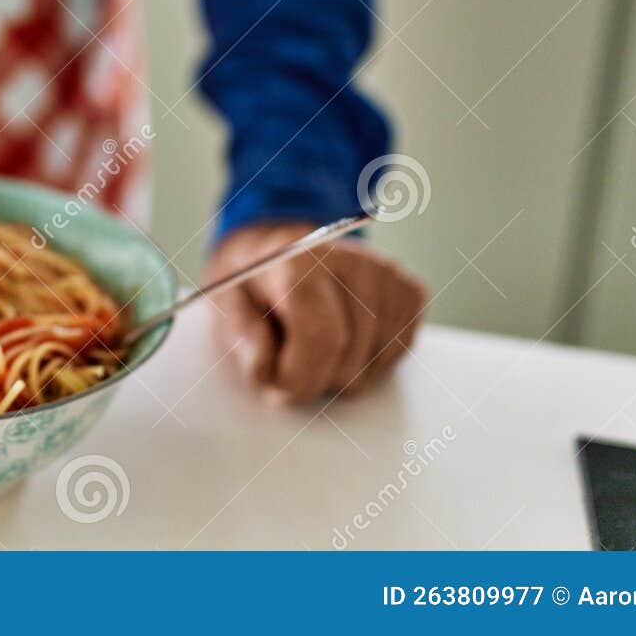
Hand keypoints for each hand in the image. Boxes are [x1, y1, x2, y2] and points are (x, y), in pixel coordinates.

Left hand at [208, 221, 425, 403]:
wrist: (283, 248)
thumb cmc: (254, 281)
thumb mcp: (226, 303)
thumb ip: (243, 337)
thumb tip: (264, 372)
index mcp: (302, 261)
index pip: (321, 339)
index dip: (298, 379)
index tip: (277, 387)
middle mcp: (354, 262)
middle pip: (347, 364)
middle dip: (312, 381)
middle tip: (288, 363)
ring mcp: (387, 276)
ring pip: (370, 370)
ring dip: (337, 375)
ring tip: (312, 346)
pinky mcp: (410, 291)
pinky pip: (394, 357)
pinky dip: (365, 365)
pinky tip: (342, 340)